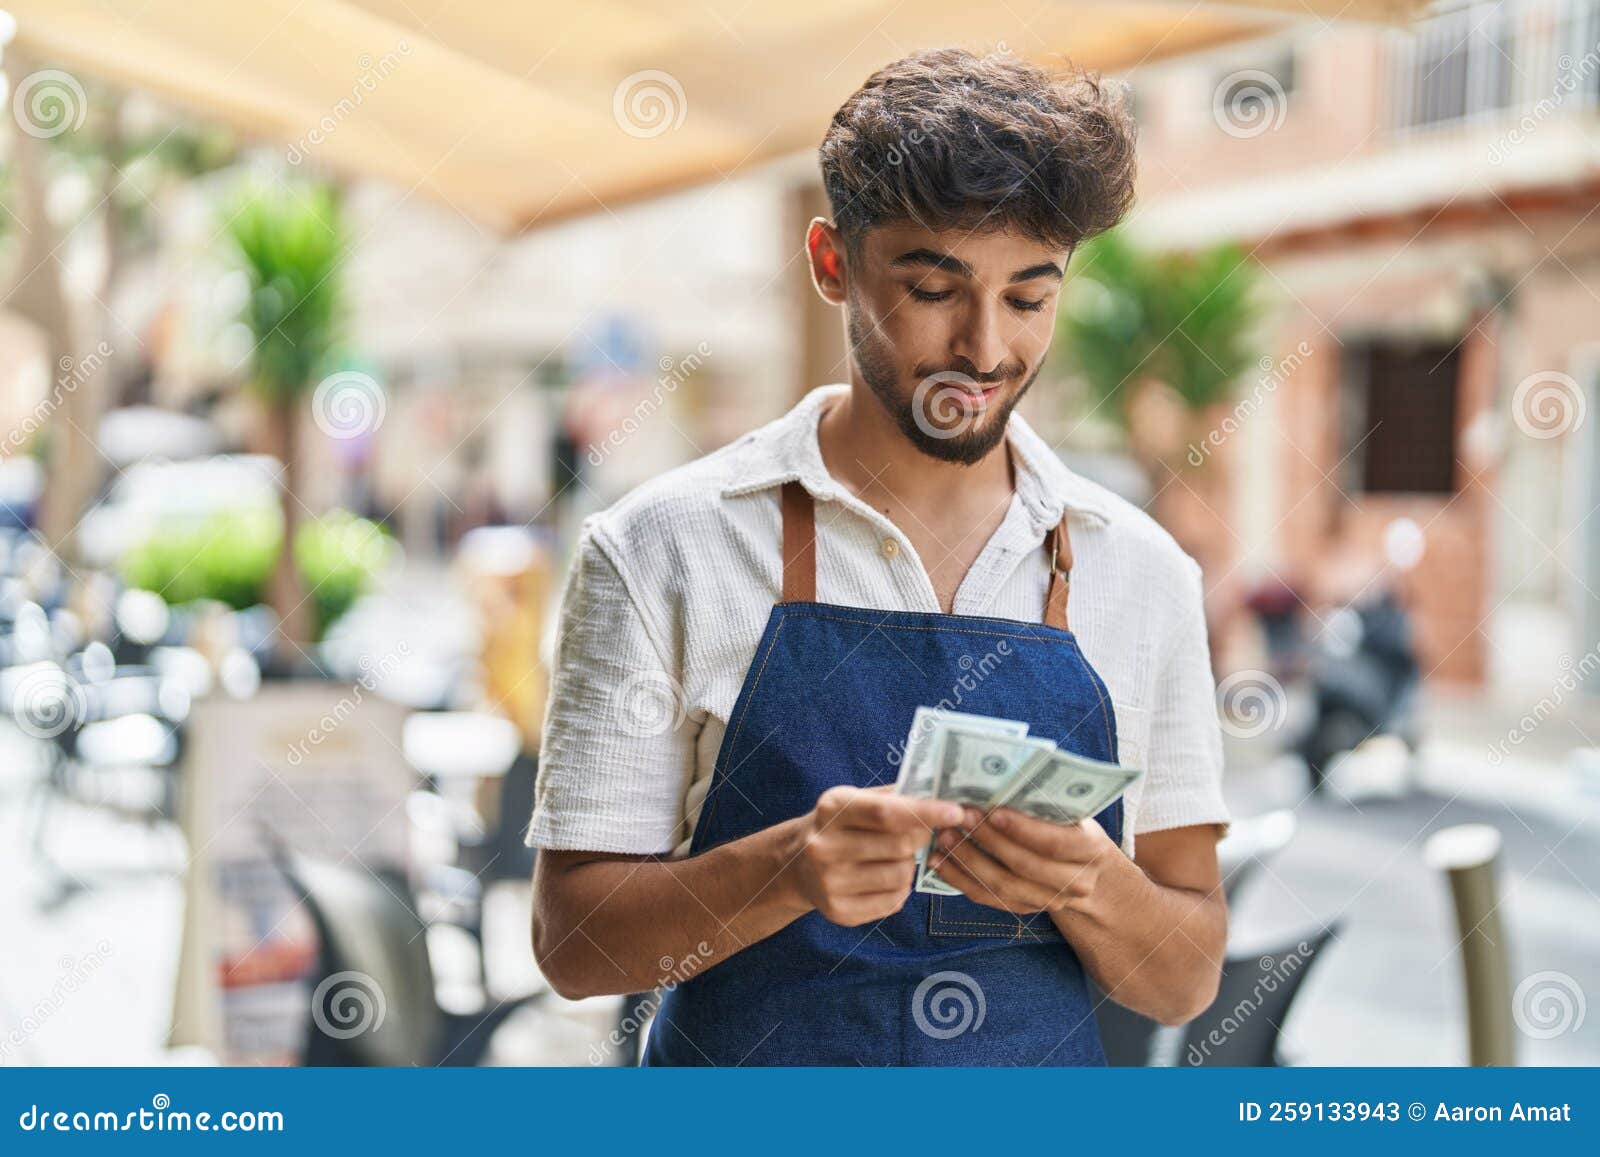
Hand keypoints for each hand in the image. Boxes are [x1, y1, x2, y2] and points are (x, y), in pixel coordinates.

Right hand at [785, 786, 963, 926]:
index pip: (886, 812)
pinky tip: (885, 878)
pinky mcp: (839, 911)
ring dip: (910, 865)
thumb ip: (895, 796)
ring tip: (895, 857)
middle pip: (899, 845)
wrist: (798, 864)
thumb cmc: (842, 825)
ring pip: (901, 875)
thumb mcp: (857, 800)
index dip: (925, 812)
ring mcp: (830, 883)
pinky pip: (894, 901)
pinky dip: (901, 889)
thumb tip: (943, 793)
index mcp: (832, 809)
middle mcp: (825, 846)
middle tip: (921, 834)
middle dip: (921, 838)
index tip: (956, 812)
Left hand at [927, 806, 1118, 914]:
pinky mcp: (1025, 909)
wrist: (1083, 866)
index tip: (992, 810)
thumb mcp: (1069, 809)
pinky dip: (961, 879)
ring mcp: (1050, 901)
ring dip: (969, 861)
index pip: (1054, 843)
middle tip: (961, 817)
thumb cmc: (1070, 823)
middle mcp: (1076, 882)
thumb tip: (1001, 781)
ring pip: (1004, 886)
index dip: (1022, 829)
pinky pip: (989, 898)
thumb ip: (1044, 802)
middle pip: (1025, 865)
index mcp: (1090, 850)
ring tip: (945, 836)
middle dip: (989, 840)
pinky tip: (940, 860)